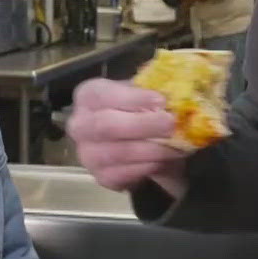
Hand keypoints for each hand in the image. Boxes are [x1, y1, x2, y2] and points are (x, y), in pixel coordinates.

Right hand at [67, 78, 190, 195]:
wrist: (136, 143)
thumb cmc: (138, 110)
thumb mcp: (142, 92)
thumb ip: (153, 87)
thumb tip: (176, 81)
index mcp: (88, 96)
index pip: (103, 95)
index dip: (133, 98)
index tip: (161, 101)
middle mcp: (80, 125)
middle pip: (107, 125)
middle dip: (143, 125)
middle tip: (171, 124)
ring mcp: (88, 154)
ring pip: (118, 153)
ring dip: (152, 149)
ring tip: (176, 145)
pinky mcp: (102, 177)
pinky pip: (125, 174)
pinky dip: (149, 167)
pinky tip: (165, 160)